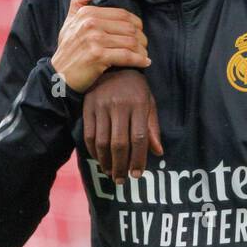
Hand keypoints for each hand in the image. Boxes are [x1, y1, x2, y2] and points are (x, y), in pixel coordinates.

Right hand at [52, 0, 149, 93]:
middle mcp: (90, 24)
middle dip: (141, 39)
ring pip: (130, 42)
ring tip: (144, 55)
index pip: (123, 15)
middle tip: (144, 47)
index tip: (140, 34)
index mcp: (87, 13)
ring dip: (142, 51)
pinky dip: (139, 60)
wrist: (59, 75)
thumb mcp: (70, 21)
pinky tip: (145, 63)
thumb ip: (79, 1)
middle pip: (129, 28)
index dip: (136, 24)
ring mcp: (94, 40)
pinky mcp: (97, 56)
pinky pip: (126, 56)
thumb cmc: (68, 49)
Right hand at [83, 68, 162, 183]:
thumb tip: (158, 152)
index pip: (139, 138)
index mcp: (139, 105)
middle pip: (119, 143)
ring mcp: (101, 107)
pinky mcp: (88, 108)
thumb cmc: (136, 89)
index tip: (137, 175)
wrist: (113, 66)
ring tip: (110, 173)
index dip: (138, 159)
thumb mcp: (149, 103)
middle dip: (120, 166)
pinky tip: (99, 160)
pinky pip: (88, 135)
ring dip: (105, 162)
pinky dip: (93, 152)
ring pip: (102, 142)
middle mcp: (119, 106)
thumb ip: (152, 128)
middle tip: (121, 180)